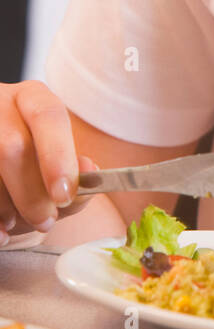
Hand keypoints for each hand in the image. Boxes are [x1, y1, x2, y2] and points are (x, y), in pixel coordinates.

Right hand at [0, 80, 97, 242]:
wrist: (2, 170)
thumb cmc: (30, 165)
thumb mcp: (55, 163)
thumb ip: (77, 172)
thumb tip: (88, 171)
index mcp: (32, 98)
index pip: (48, 116)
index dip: (58, 156)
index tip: (64, 195)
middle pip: (13, 146)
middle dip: (32, 193)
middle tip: (46, 221)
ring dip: (6, 206)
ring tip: (17, 222)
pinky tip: (1, 230)